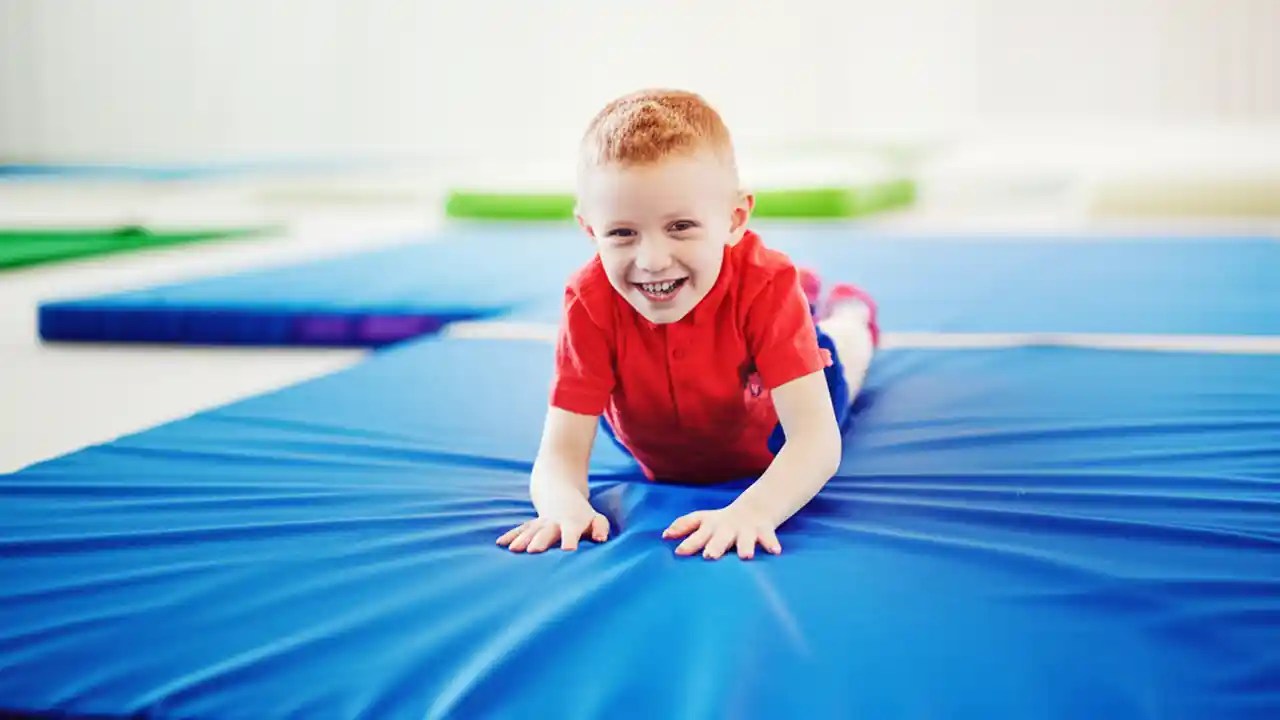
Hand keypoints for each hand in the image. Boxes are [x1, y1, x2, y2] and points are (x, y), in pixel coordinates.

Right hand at [496, 498, 609, 553]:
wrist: (560, 489)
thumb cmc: (583, 514)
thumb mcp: (596, 518)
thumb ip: (600, 528)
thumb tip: (601, 539)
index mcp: (572, 524)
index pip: (571, 533)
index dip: (570, 540)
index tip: (568, 550)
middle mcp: (554, 523)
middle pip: (546, 532)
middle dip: (540, 541)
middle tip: (533, 550)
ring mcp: (540, 523)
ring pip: (530, 531)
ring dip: (522, 539)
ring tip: (514, 549)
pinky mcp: (531, 524)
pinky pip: (520, 529)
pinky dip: (511, 536)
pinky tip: (500, 543)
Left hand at [662, 501, 781, 559]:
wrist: (755, 508)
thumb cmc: (722, 522)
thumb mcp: (703, 521)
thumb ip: (684, 526)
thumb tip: (664, 535)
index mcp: (710, 524)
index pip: (695, 526)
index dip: (687, 537)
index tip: (679, 552)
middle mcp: (726, 526)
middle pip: (719, 537)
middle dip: (715, 546)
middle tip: (710, 556)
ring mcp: (745, 528)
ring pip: (745, 538)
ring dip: (745, 546)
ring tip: (745, 556)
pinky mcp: (763, 530)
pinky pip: (768, 537)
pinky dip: (771, 543)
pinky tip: (775, 552)